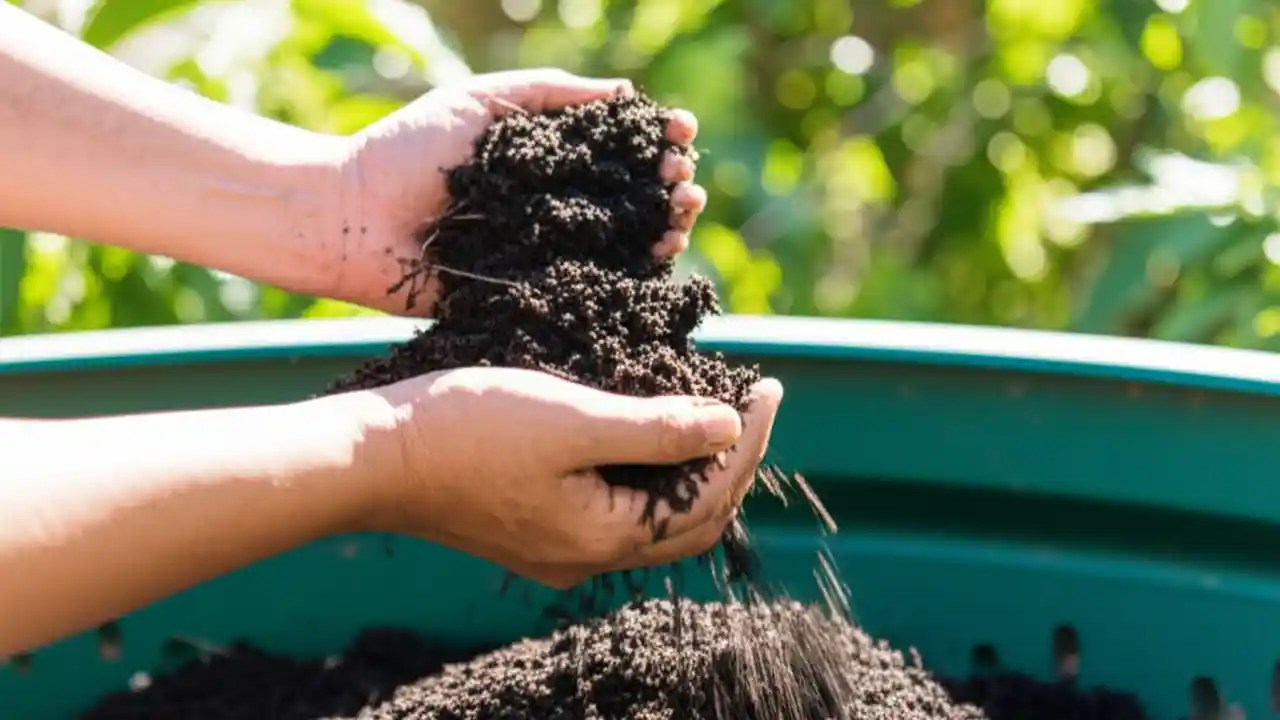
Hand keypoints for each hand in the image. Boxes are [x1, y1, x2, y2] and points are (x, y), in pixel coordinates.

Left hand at [328, 69, 707, 315]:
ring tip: (684, 212)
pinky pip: (589, 287)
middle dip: (668, 185)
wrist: (352, 218)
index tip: (680, 131)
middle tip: (684, 178)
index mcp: (542, 160)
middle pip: (629, 198)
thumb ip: (550, 93)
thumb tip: (624, 91)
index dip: (653, 140)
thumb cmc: (408, 151)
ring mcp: (543, 252)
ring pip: (621, 244)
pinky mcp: (529, 293)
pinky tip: (659, 259)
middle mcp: (550, 207)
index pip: (614, 150)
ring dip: (663, 228)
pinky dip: (631, 276)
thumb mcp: (482, 102)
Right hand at [349, 368, 781, 588]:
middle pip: (689, 520)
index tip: (768, 388)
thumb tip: (729, 427)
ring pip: (653, 516)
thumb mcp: (571, 419)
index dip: (748, 443)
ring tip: (711, 413)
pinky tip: (646, 431)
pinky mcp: (534, 526)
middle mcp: (586, 556)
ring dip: (690, 469)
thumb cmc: (466, 431)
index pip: (708, 498)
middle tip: (751, 404)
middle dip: (731, 462)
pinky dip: (647, 472)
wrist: (373, 457)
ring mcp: (558, 547)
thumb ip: (655, 429)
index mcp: (603, 537)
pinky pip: (616, 508)